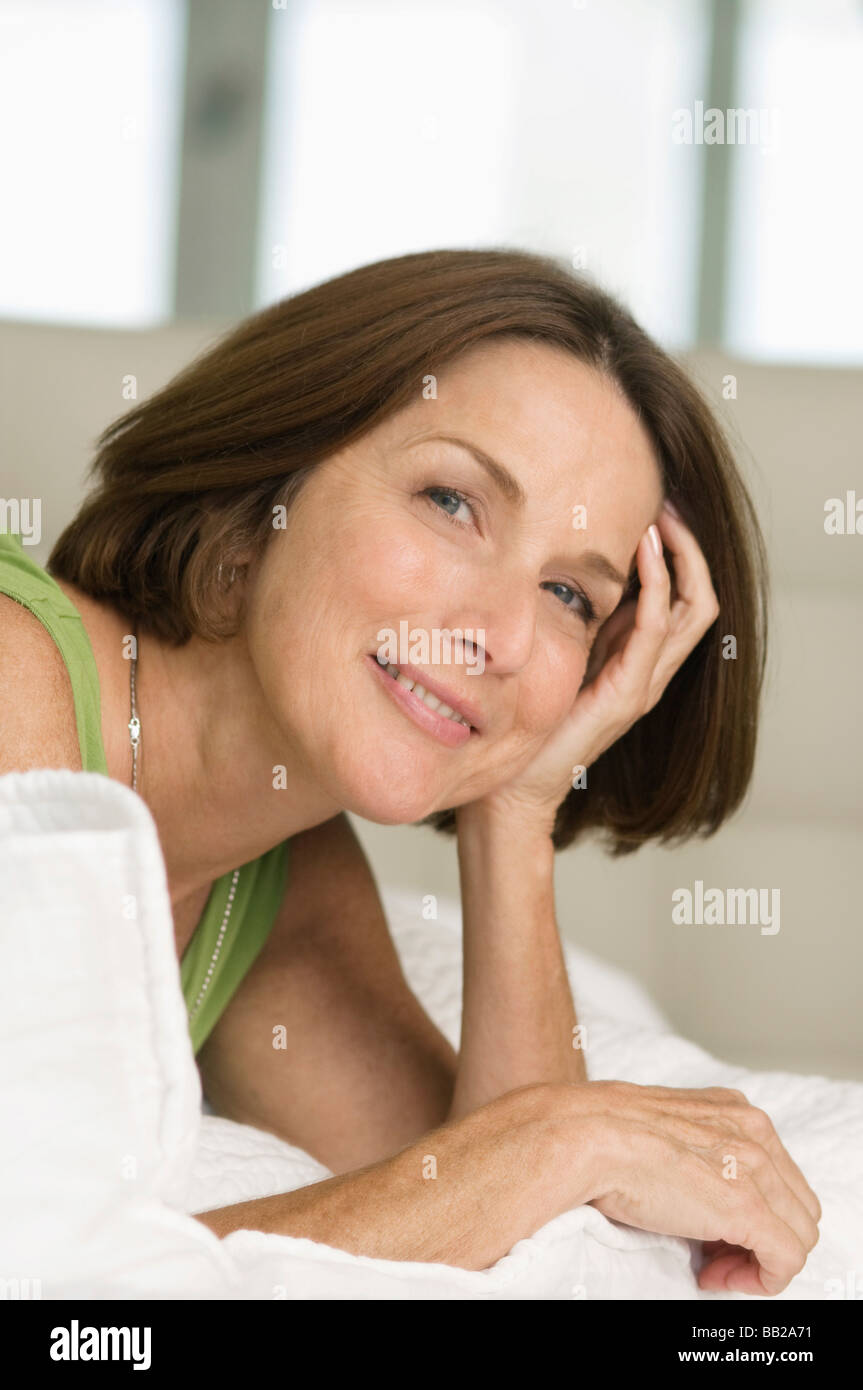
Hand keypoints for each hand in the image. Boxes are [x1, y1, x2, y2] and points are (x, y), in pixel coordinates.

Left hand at [477, 500, 720, 823]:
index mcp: (635, 659)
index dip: (678, 551)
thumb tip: (556, 566)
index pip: (682, 596)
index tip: (655, 508)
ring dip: (681, 556)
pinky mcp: (627, 693)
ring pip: (693, 608)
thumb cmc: (527, 722)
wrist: (514, 786)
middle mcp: (650, 670)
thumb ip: (569, 620)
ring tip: (661, 516)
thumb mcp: (553, 655)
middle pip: (700, 597)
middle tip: (668, 502)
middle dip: (689, 545)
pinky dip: (655, 584)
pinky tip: (642, 551)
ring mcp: (644, 683)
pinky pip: (655, 628)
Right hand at [567, 1080, 821, 1295]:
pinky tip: (716, 1276)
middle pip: (796, 1205)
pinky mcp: (747, 1208)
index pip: (778, 1175)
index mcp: (735, 1110)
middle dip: (764, 1238)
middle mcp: (754, 1132)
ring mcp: (755, 1168)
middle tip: (715, 1255)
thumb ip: (695, 1148)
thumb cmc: (606, 1134)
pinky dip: (762, 1279)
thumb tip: (696, 1189)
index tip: (716, 1231)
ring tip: (713, 1267)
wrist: (586, 1136)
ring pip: (800, 1234)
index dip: (755, 1213)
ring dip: (761, 1260)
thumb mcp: (665, 1127)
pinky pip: (787, 1259)